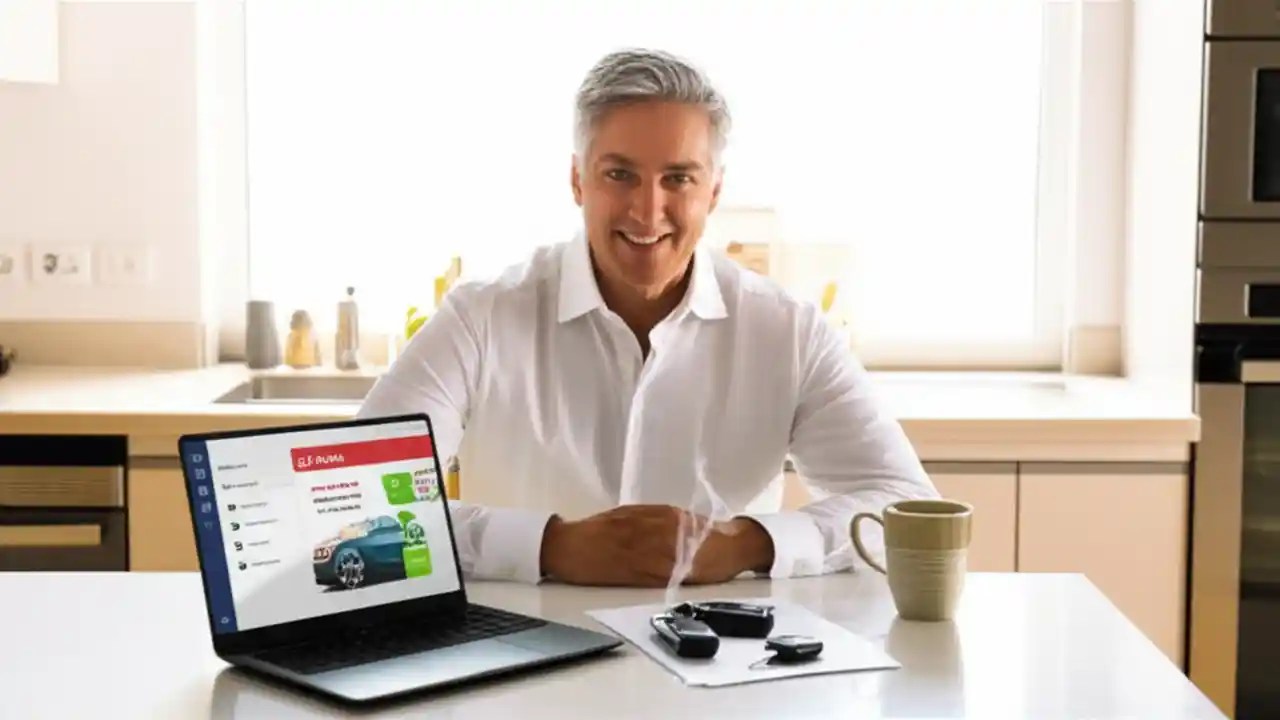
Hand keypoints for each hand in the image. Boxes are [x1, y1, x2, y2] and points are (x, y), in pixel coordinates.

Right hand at [539, 504, 773, 586]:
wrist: (562, 546)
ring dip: (693, 558)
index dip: (696, 524)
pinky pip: (655, 571)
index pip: (673, 517)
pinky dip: (673, 573)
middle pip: (677, 534)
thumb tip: (672, 524)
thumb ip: (644, 520)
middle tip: (722, 547)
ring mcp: (632, 549)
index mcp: (636, 515)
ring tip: (714, 563)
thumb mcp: (619, 519)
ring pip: (670, 552)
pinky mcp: (626, 569)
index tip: (714, 529)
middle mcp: (637, 529)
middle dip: (701, 541)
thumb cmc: (589, 534)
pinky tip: (688, 577)